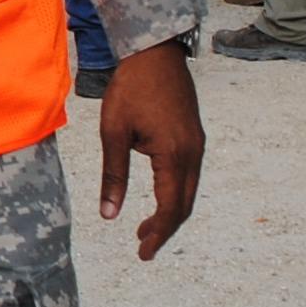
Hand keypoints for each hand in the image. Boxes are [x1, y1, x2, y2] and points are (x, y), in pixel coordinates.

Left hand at [97, 40, 203, 261]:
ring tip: (145, 229)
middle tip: (143, 249)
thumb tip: (108, 214)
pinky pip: (189, 175)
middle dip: (165, 229)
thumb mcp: (113, 132)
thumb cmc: (131, 88)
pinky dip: (175, 193)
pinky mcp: (194, 137)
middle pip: (184, 204)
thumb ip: (113, 175)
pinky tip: (158, 198)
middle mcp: (192, 153)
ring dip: (170, 212)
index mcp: (174, 155)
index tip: (143, 253)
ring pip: (188, 191)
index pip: (170, 207)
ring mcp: (197, 144)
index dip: (157, 233)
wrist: (155, 52)